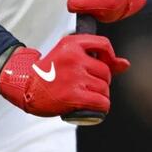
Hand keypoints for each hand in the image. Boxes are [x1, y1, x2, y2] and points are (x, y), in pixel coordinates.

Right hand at [0, 35, 128, 117]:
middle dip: (101, 82)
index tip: (105, 65)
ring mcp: (74, 77)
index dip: (110, 57)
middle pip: (106, 71)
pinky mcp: (73, 95)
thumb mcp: (69, 56)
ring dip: (100, 96)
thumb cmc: (49, 72)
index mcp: (71, 44)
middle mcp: (74, 58)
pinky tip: (93, 107)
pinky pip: (101, 102)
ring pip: (104, 88)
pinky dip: (101, 107)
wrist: (26, 87)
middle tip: (87, 86)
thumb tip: (125, 64)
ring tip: (87, 97)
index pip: (104, 44)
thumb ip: (98, 58)